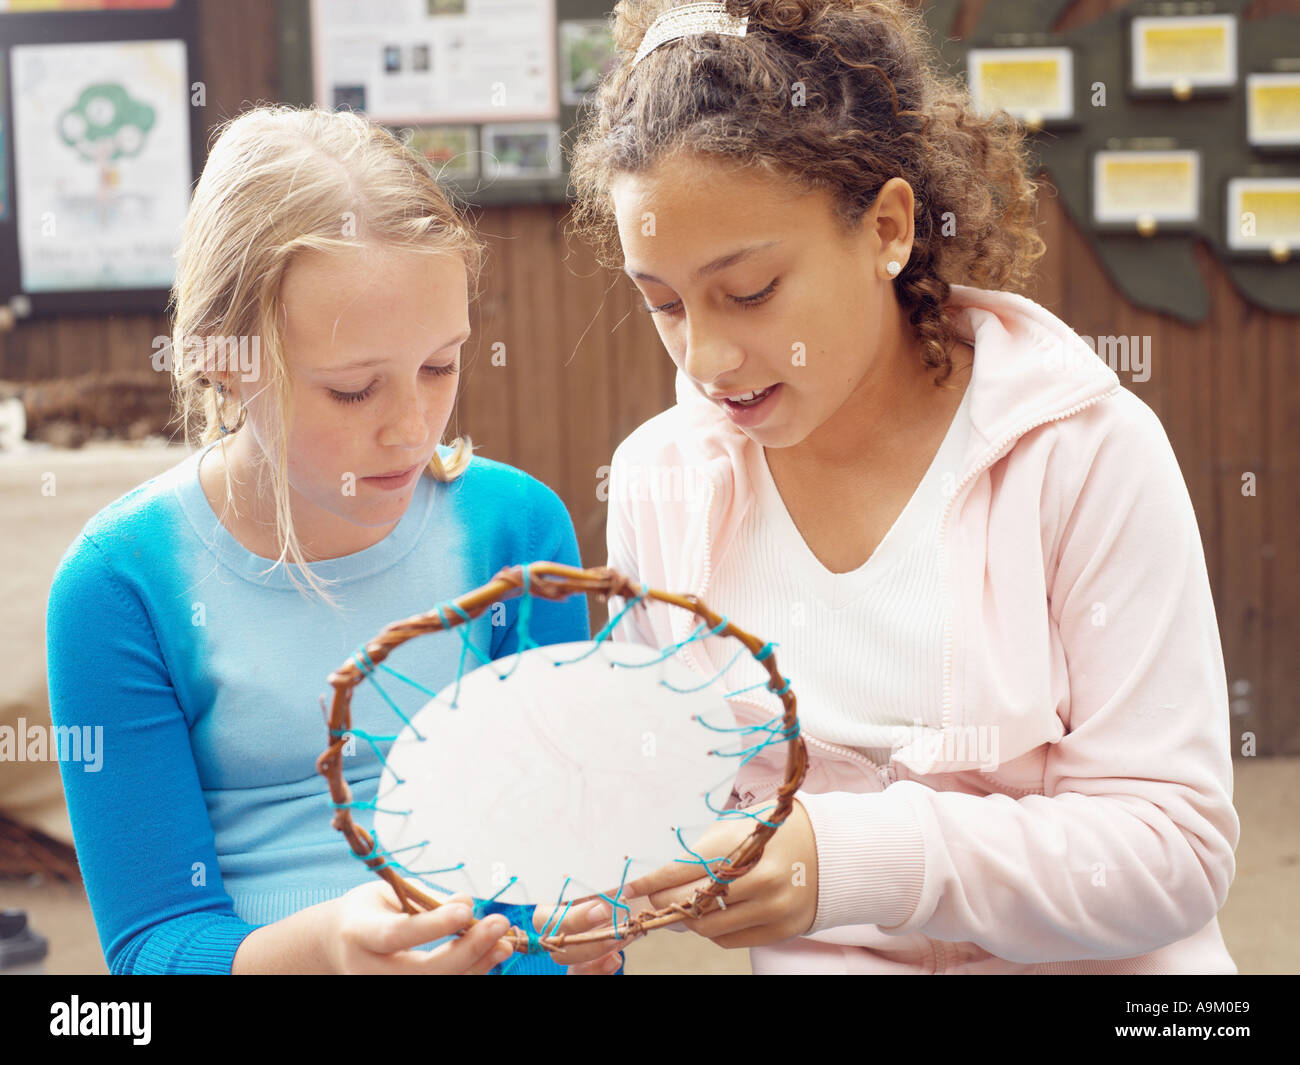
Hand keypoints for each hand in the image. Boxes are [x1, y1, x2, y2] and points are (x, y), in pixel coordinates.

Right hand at [328, 880, 514, 973]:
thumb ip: (428, 900)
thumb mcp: (392, 892)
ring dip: (476, 966)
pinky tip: (489, 957)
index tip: (467, 911)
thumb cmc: (372, 910)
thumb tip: (467, 904)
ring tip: (504, 943)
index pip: (397, 934)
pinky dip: (469, 975)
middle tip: (500, 925)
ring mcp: (381, 987)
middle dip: (467, 950)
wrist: (342, 942)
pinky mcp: (400, 995)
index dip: (433, 925)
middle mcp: (367, 969)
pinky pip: (440, 989)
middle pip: (421, 971)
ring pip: (435, 986)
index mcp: (360, 933)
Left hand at [535, 799, 818, 959]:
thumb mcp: (740, 824)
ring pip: (708, 927)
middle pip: (692, 902)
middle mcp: (759, 878)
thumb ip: (704, 849)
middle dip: (664, 901)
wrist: (834, 849)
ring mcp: (771, 907)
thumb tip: (662, 875)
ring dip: (687, 919)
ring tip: (683, 906)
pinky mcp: (781, 929)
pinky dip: (713, 930)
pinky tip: (711, 913)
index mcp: (745, 845)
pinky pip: (730, 940)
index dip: (651, 881)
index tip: (629, 889)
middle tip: (652, 898)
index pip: (684, 869)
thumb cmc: (777, 830)